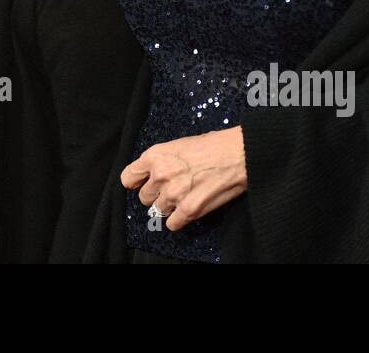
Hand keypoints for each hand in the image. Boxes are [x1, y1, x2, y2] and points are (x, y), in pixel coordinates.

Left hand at [120, 126, 246, 231]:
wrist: (240, 153)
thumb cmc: (213, 146)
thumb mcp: (179, 144)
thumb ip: (161, 160)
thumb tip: (151, 174)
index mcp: (155, 156)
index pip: (128, 178)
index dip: (137, 183)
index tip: (144, 184)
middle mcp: (160, 175)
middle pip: (145, 198)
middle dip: (157, 195)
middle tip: (174, 189)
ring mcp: (173, 194)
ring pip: (158, 211)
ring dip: (170, 207)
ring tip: (186, 196)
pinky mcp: (189, 210)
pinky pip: (172, 224)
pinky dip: (179, 220)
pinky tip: (189, 209)